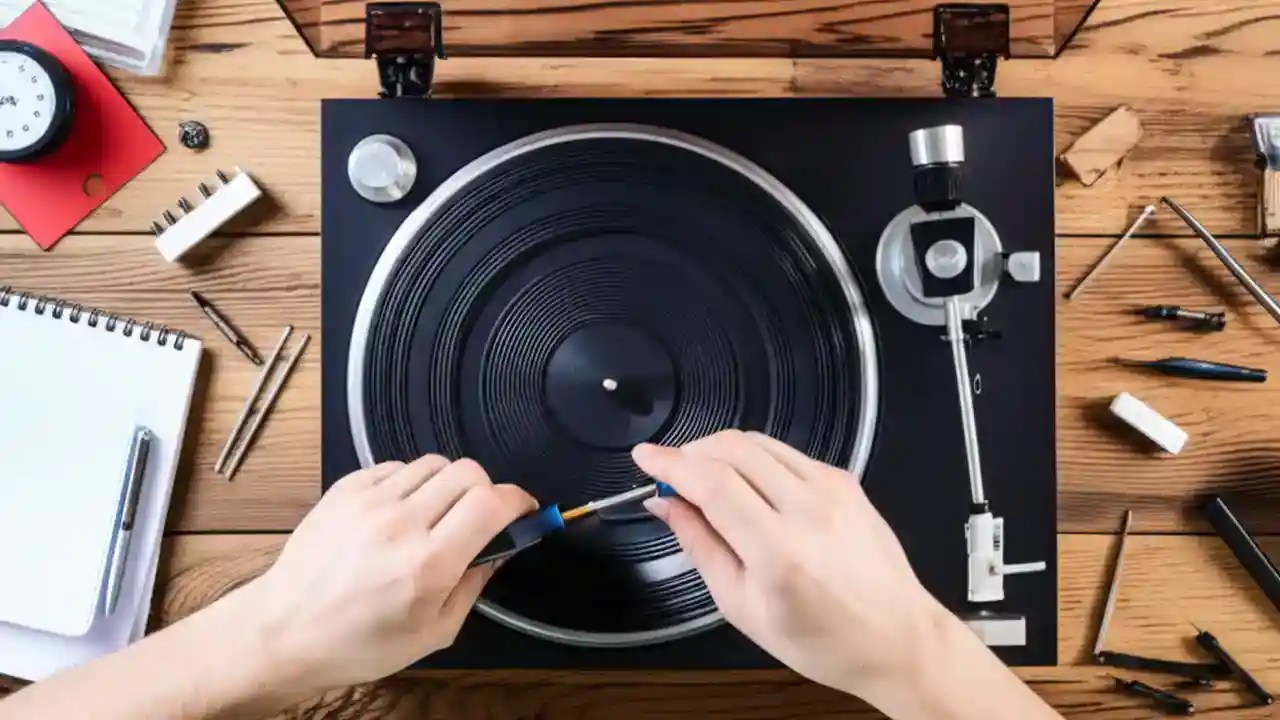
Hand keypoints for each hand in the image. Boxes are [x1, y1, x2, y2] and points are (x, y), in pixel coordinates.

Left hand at [240, 456, 535, 691]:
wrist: (283, 631)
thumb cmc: (360, 644)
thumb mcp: (433, 632)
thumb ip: (475, 585)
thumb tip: (503, 547)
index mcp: (427, 565)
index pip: (491, 504)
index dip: (518, 500)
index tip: (523, 510)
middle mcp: (400, 523)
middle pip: (468, 472)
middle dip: (486, 490)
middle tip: (479, 517)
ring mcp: (369, 501)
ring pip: (434, 463)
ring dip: (448, 484)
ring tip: (436, 514)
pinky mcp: (345, 488)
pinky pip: (397, 466)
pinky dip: (411, 483)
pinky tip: (401, 511)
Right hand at [634, 431, 946, 699]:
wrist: (897, 639)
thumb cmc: (820, 639)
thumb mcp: (742, 607)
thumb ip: (700, 547)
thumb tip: (665, 504)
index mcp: (778, 552)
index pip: (711, 483)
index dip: (670, 463)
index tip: (644, 457)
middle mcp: (808, 510)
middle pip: (732, 449)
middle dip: (691, 452)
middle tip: (672, 475)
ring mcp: (832, 489)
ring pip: (758, 442)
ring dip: (720, 450)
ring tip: (705, 478)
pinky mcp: (845, 481)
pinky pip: (786, 453)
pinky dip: (755, 460)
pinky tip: (749, 486)